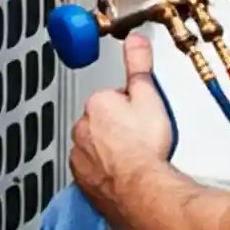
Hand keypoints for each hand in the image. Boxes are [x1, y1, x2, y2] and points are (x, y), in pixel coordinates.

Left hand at [70, 34, 173, 220]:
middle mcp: (81, 128)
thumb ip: (139, 66)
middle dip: (118, 126)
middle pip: (102, 121)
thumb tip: (134, 40)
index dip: (131, 104)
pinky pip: (93, 169)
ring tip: (135, 155)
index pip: (112, 96)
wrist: (140, 188)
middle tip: (141, 135)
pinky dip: (105, 170)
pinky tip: (124, 172)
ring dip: (110, 148)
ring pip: (95, 145)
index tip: (143, 114)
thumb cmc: (144, 146)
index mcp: (97, 103)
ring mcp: (80, 155)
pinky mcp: (82, 179)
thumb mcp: (149, 96)